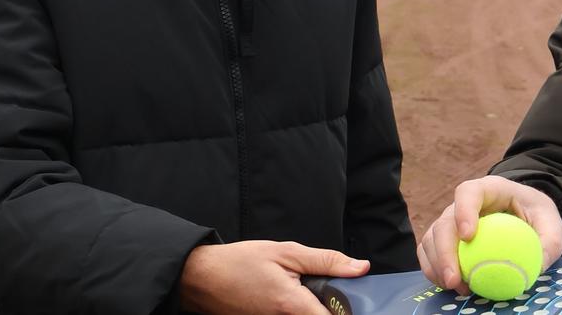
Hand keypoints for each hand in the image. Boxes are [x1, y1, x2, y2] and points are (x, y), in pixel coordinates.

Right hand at [179, 240, 369, 313]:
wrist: (201, 278)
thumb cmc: (239, 263)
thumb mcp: (286, 252)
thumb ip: (326, 261)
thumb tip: (360, 267)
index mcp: (292, 306)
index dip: (349, 309)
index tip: (355, 298)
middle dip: (331, 305)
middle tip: (326, 287)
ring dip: (313, 306)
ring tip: (302, 288)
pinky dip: (299, 308)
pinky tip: (290, 294)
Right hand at [417, 175, 561, 293]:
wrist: (526, 216)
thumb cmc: (537, 215)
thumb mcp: (552, 224)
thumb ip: (549, 243)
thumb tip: (536, 267)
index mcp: (489, 189)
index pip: (468, 192)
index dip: (463, 211)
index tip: (468, 237)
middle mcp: (463, 203)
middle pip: (444, 221)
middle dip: (444, 251)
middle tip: (454, 279)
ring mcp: (452, 220)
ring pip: (432, 238)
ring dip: (437, 265)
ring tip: (456, 287)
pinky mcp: (446, 239)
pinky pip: (430, 253)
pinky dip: (435, 271)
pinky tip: (452, 286)